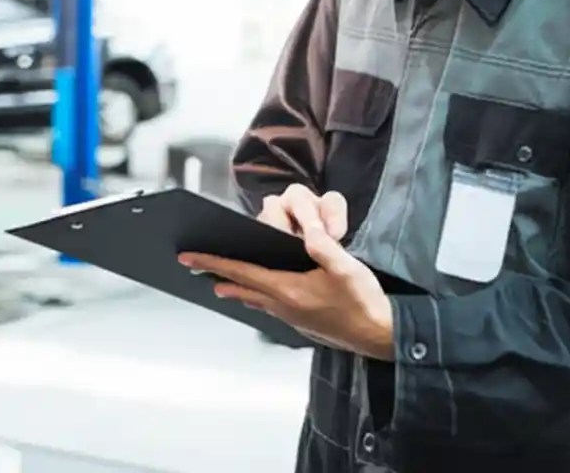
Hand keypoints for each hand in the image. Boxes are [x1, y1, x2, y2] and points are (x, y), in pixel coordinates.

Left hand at [179, 186, 394, 358]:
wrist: (380, 336)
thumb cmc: (364, 301)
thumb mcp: (348, 268)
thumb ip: (326, 248)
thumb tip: (308, 232)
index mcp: (288, 289)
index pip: (242, 272)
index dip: (214, 262)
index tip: (188, 258)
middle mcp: (283, 305)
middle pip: (240, 287)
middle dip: (217, 275)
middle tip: (193, 268)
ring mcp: (290, 316)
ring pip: (253, 299)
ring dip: (234, 288)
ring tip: (218, 281)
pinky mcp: (299, 322)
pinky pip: (267, 306)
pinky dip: (254, 297)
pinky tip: (256, 294)